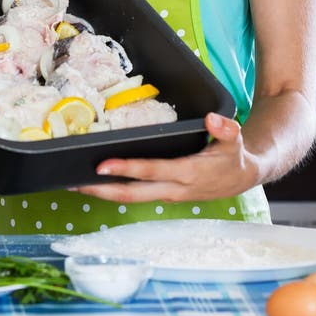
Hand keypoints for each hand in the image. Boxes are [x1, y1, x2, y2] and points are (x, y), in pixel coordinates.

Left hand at [72, 113, 259, 203]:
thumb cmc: (234, 156)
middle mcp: (173, 188)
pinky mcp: (163, 194)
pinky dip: (114, 190)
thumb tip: (212, 118)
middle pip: (132, 194)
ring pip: (130, 198)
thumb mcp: (234, 139)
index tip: (101, 166)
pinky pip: (135, 194)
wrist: (242, 178)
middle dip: (102, 191)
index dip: (126, 169)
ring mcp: (167, 194)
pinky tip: (97, 184)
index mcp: (188, 173)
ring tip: (75, 185)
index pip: (151, 172)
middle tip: (74, 184)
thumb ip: (225, 128)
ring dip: (103, 193)